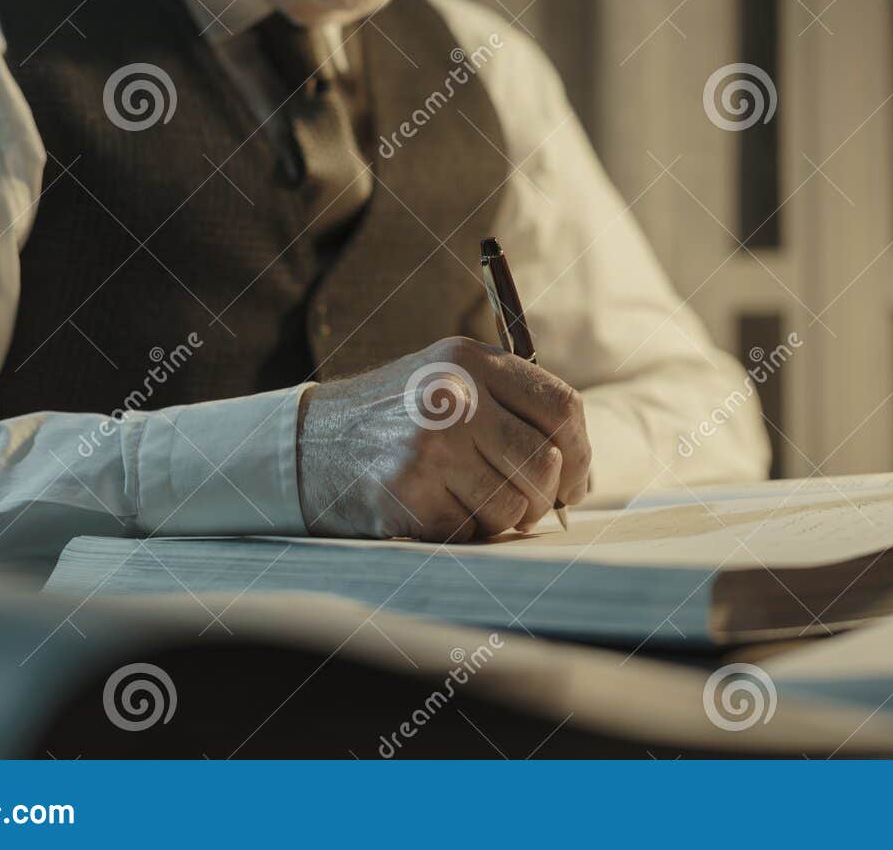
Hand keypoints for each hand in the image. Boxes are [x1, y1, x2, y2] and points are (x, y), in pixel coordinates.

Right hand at [295, 337, 591, 541]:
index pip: (562, 407)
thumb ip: (514, 406)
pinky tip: (438, 510)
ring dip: (502, 519)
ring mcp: (427, 448)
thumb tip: (578, 476)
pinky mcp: (407, 495)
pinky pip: (471, 532)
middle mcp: (451, 399)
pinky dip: (465, 532)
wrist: (310, 441)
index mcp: (470, 361)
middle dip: (544, 497)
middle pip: (545, 463)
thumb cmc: (398, 415)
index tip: (574, 481)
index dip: (582, 453)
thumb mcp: (451, 378)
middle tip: (528, 506)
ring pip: (512, 506)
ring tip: (472, 501)